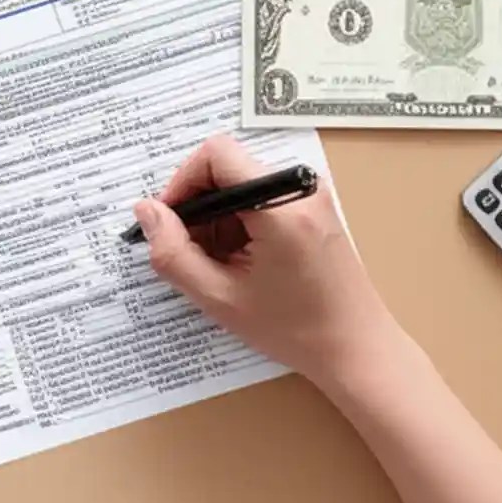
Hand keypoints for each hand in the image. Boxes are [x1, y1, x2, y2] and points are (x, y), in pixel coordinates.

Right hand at [133, 135, 394, 390]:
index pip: (216, 155)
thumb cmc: (294, 329)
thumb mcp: (220, 298)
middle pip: (227, 168)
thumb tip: (146, 211)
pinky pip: (261, 198)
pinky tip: (239, 263)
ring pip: (241, 184)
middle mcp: (300, 187)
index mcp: (280, 205)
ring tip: (218, 266)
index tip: (169, 222)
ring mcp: (310, 195)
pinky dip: (239, 223)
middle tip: (189, 252)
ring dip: (218, 219)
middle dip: (198, 206)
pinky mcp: (313, 207)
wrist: (355, 347)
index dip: (181, 182)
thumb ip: (173, 253)